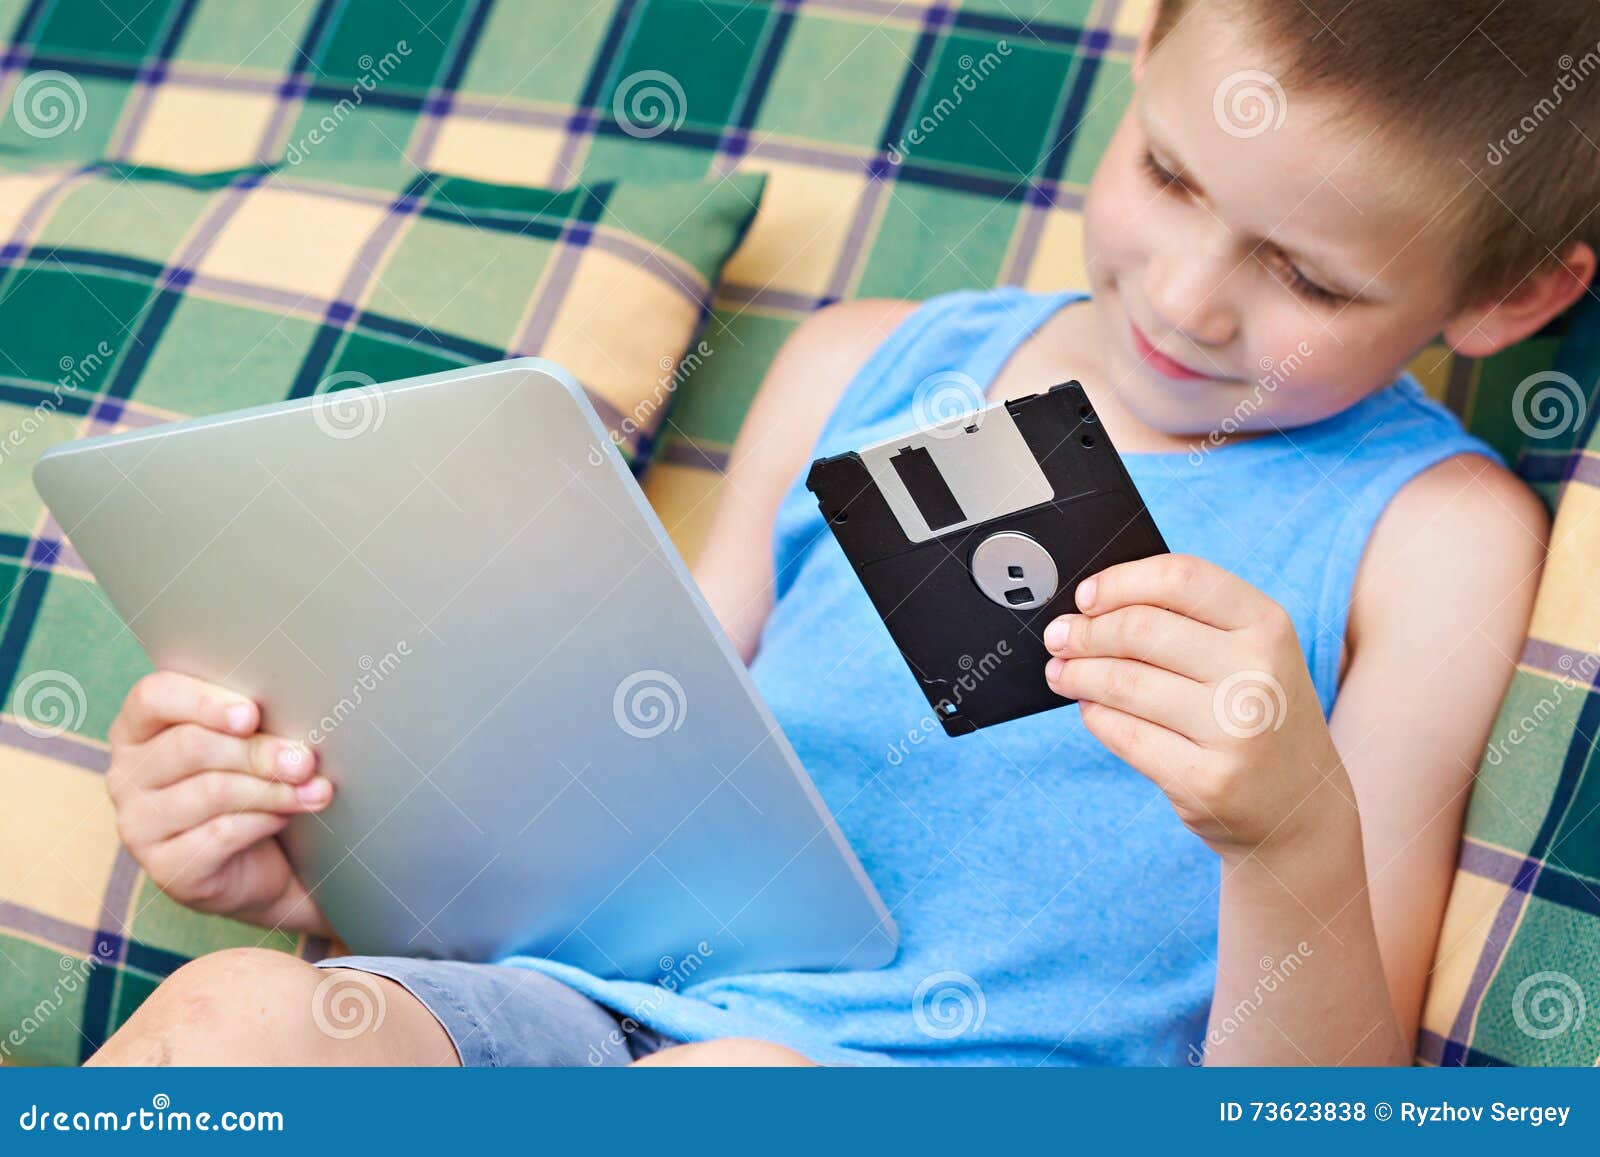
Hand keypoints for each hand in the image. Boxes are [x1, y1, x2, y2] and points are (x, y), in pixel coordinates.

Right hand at [106, 672, 334, 935]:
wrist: (260, 860)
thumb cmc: (249, 783)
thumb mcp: (248, 742)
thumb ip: (252, 723)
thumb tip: (292, 720)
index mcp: (138, 729)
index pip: (153, 698)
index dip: (203, 702)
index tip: (252, 714)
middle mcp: (127, 776)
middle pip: (190, 746)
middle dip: (257, 751)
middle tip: (304, 760)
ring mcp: (138, 825)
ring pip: (211, 791)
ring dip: (273, 789)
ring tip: (314, 789)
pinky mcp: (165, 867)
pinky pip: (220, 834)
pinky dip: (264, 821)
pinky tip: (285, 817)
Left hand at [1043, 554, 1353, 861]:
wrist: (1300, 808)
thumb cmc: (1256, 714)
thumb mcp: (1250, 656)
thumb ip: (1187, 622)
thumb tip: (1090, 608)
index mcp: (1268, 626)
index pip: (1180, 578)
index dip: (1120, 581)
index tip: (1085, 596)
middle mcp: (1257, 674)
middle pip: (1139, 629)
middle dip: (1085, 632)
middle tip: (1060, 638)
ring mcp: (1234, 731)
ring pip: (1123, 682)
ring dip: (1078, 674)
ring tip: (1062, 673)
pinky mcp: (1206, 780)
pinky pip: (1124, 734)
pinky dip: (1095, 716)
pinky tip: (1091, 709)